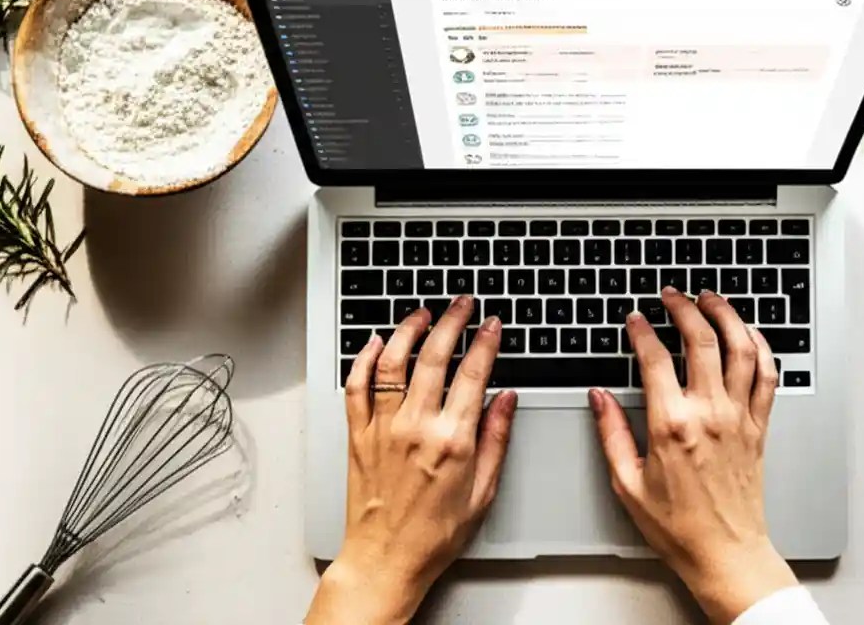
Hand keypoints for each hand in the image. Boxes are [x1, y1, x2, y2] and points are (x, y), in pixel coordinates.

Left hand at [306, 296, 517, 624]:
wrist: (386, 558)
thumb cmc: (433, 535)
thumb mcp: (483, 491)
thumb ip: (496, 439)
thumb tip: (506, 400)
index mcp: (452, 441)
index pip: (473, 374)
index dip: (485, 342)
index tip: (491, 324)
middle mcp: (415, 428)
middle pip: (434, 356)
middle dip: (452, 321)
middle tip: (462, 303)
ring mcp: (383, 428)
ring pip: (393, 362)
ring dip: (409, 329)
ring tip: (423, 313)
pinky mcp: (358, 434)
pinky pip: (357, 385)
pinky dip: (365, 358)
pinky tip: (376, 342)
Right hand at [590, 287, 796, 623]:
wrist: (726, 552)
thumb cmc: (678, 527)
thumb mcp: (627, 483)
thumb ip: (611, 433)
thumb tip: (599, 398)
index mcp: (672, 426)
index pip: (654, 359)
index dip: (642, 331)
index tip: (635, 319)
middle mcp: (709, 414)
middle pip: (701, 340)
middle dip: (684, 308)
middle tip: (672, 295)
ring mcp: (738, 417)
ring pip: (740, 349)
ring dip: (726, 316)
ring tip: (711, 299)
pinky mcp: (758, 427)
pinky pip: (767, 376)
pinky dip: (760, 347)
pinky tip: (748, 334)